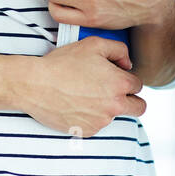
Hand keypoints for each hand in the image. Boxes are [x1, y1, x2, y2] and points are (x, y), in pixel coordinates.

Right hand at [18, 35, 144, 136]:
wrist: (35, 85)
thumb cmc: (63, 63)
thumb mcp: (93, 44)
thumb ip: (119, 50)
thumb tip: (128, 65)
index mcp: (119, 84)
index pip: (138, 86)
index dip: (127, 80)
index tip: (115, 78)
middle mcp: (114, 105)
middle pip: (139, 108)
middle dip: (131, 100)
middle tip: (114, 93)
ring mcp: (101, 121)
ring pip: (115, 116)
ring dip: (107, 108)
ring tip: (85, 95)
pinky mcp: (87, 131)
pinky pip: (97, 125)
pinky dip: (90, 117)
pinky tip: (76, 104)